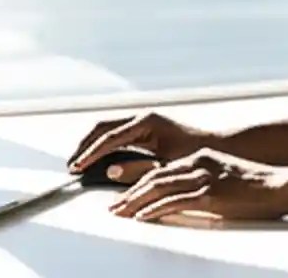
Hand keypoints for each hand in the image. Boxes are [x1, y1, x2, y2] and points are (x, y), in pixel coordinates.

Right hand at [68, 112, 215, 184]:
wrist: (216, 146)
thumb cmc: (194, 157)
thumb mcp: (165, 165)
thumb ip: (137, 168)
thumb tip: (108, 170)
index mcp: (146, 123)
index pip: (109, 137)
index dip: (90, 153)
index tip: (76, 167)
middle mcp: (142, 117)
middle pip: (102, 127)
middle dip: (85, 146)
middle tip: (71, 165)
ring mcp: (142, 120)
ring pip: (107, 127)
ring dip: (91, 143)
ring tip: (79, 162)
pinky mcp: (144, 128)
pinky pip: (116, 132)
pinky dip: (102, 144)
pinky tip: (96, 158)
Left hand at [108, 147, 287, 222]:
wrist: (279, 187)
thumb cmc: (252, 188)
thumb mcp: (221, 178)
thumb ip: (199, 184)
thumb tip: (178, 199)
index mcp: (199, 157)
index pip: (159, 169)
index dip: (136, 182)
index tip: (122, 195)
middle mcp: (198, 162)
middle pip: (153, 177)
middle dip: (129, 193)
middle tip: (112, 207)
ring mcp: (204, 177)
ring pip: (159, 187)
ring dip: (135, 201)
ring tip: (119, 213)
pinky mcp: (211, 193)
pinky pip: (175, 202)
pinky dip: (155, 210)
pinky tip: (142, 217)